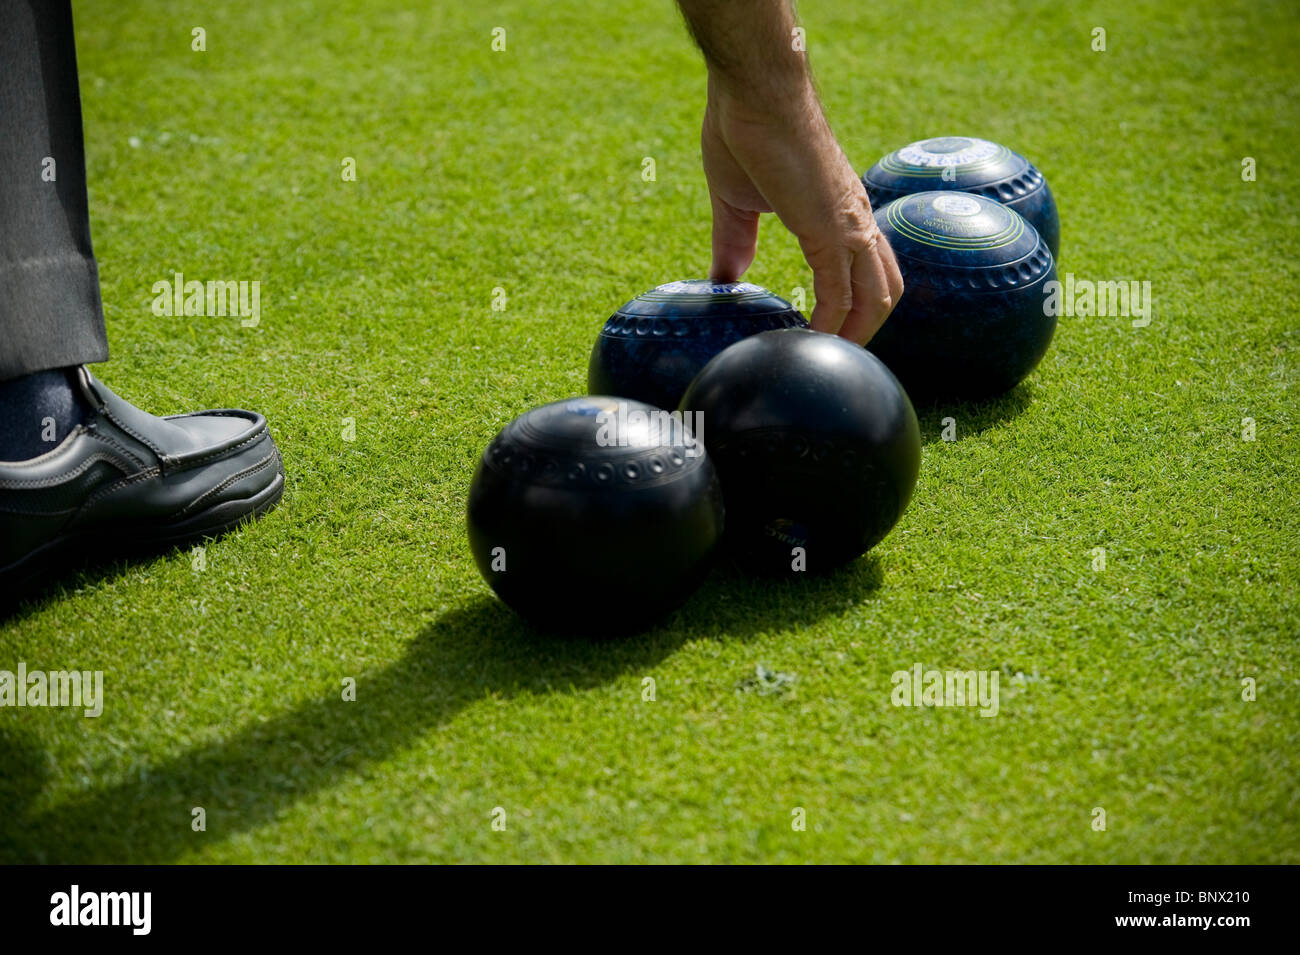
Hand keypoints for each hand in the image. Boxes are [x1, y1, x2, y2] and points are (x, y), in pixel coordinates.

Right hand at [701, 81, 902, 343]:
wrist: (755, 91)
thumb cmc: (747, 131)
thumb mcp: (737, 200)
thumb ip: (735, 243)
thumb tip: (726, 280)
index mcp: (840, 211)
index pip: (868, 269)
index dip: (857, 306)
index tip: (831, 333)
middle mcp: (857, 220)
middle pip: (885, 289)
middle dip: (866, 330)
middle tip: (836, 357)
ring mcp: (848, 224)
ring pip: (875, 297)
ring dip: (855, 334)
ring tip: (828, 358)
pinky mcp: (830, 228)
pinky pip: (839, 291)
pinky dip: (829, 323)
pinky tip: (809, 341)